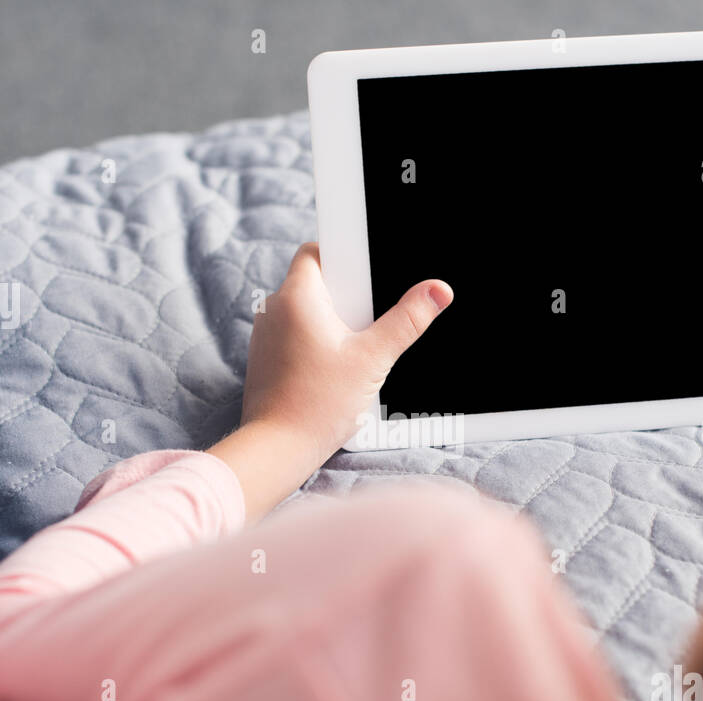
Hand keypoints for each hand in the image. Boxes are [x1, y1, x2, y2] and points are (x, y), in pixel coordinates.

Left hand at [208, 242, 451, 521]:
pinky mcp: (265, 359)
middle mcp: (273, 309)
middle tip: (367, 327)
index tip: (367, 277)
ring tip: (351, 355)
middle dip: (346, 299)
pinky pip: (294, 337)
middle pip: (316, 283)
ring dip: (331, 324)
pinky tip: (333, 372)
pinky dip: (315, 345)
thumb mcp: (374, 359)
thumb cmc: (318, 405)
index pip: (316, 250)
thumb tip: (438, 291)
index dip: (345, 258)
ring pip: (305, 312)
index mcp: (297, 296)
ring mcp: (265, 335)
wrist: (277, 448)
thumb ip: (407, 321)